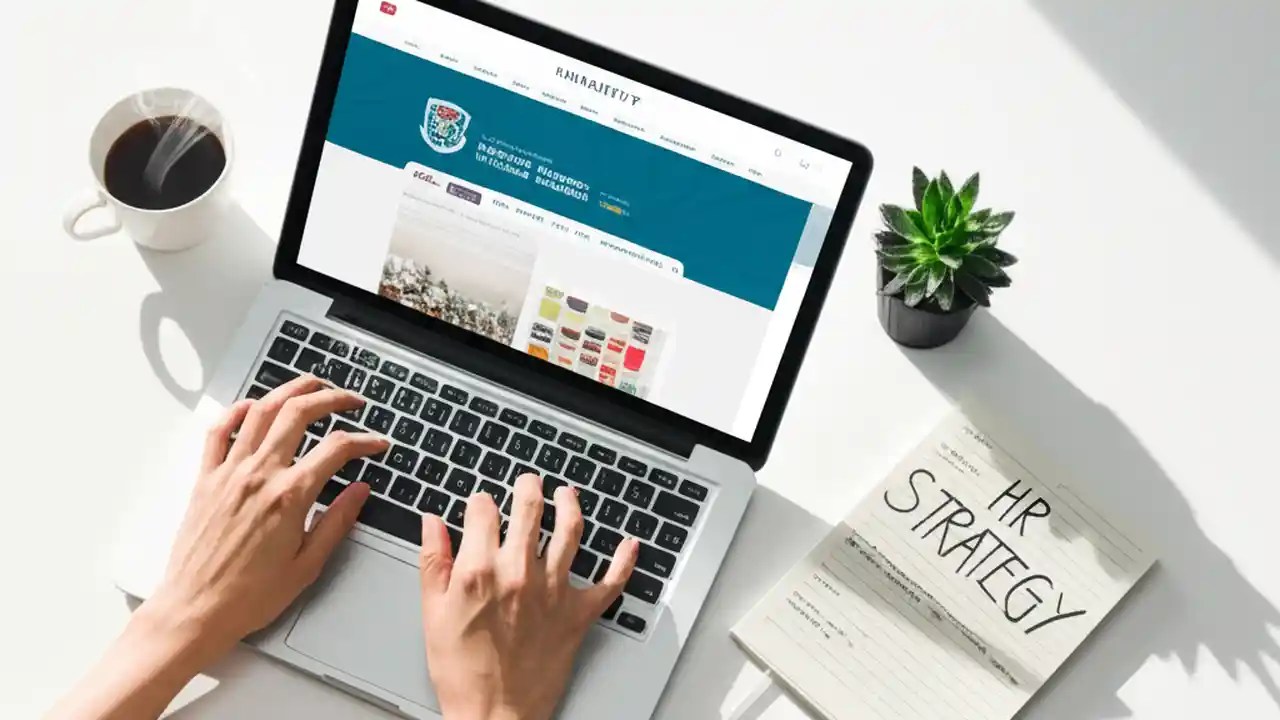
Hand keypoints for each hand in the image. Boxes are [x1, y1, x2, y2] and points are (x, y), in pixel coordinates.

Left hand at [149, 375, 388, 662]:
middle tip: (351, 400)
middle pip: (299, 413)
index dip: (365, 440)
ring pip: (260, 411)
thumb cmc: (248, 597)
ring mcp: (228, 473)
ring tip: (311, 385)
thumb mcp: (307, 565)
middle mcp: (258, 476)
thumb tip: (360, 491)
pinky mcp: (205, 480)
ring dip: (290, 390)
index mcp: (289, 496)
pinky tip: (253, 406)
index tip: (377, 443)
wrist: (195, 611)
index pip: (337, 449)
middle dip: (331, 398)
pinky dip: (236, 411)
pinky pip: (219, 431)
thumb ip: (337, 521)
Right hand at [420, 474, 638, 719]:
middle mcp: (519, 573)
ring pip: (570, 531)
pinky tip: (628, 543)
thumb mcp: (432, 614)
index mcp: (479, 571)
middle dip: (528, 487)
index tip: (481, 505)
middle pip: (530, 508)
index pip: (483, 511)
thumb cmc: (461, 672)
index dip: (481, 502)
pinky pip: (611, 582)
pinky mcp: (578, 614)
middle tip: (529, 482)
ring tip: (569, 494)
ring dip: (571, 505)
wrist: (493, 715)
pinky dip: (624, 560)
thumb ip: (433, 562)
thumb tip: (432, 523)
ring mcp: (553, 592)